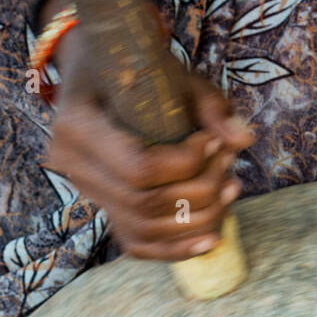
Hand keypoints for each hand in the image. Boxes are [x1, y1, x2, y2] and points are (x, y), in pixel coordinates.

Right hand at [44, 26, 254, 260]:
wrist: (101, 72)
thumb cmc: (138, 67)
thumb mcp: (173, 75)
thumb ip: (209, 106)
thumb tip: (243, 139)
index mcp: (77, 125)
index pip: (139, 168)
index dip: (186, 164)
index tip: (214, 142)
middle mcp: (72, 166)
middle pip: (145, 204)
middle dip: (199, 190)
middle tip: (228, 165)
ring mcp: (86, 193)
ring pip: (145, 230)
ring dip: (197, 218)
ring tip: (229, 189)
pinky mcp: (105, 210)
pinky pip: (139, 246)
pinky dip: (178, 248)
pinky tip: (212, 238)